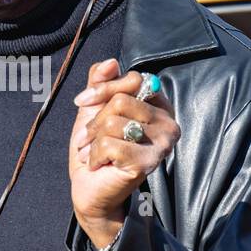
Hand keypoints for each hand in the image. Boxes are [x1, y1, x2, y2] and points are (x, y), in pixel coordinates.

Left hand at [68, 59, 179, 249]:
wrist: (90, 188)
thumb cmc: (95, 147)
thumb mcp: (94, 108)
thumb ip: (102, 81)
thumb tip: (111, 62)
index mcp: (160, 105)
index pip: (135, 79)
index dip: (103, 88)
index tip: (82, 101)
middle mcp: (168, 123)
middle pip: (122, 100)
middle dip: (95, 119)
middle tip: (87, 138)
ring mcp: (162, 144)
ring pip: (114, 122)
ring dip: (92, 140)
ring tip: (93, 153)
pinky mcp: (148, 163)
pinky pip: (110, 144)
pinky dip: (94, 155)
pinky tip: (99, 165)